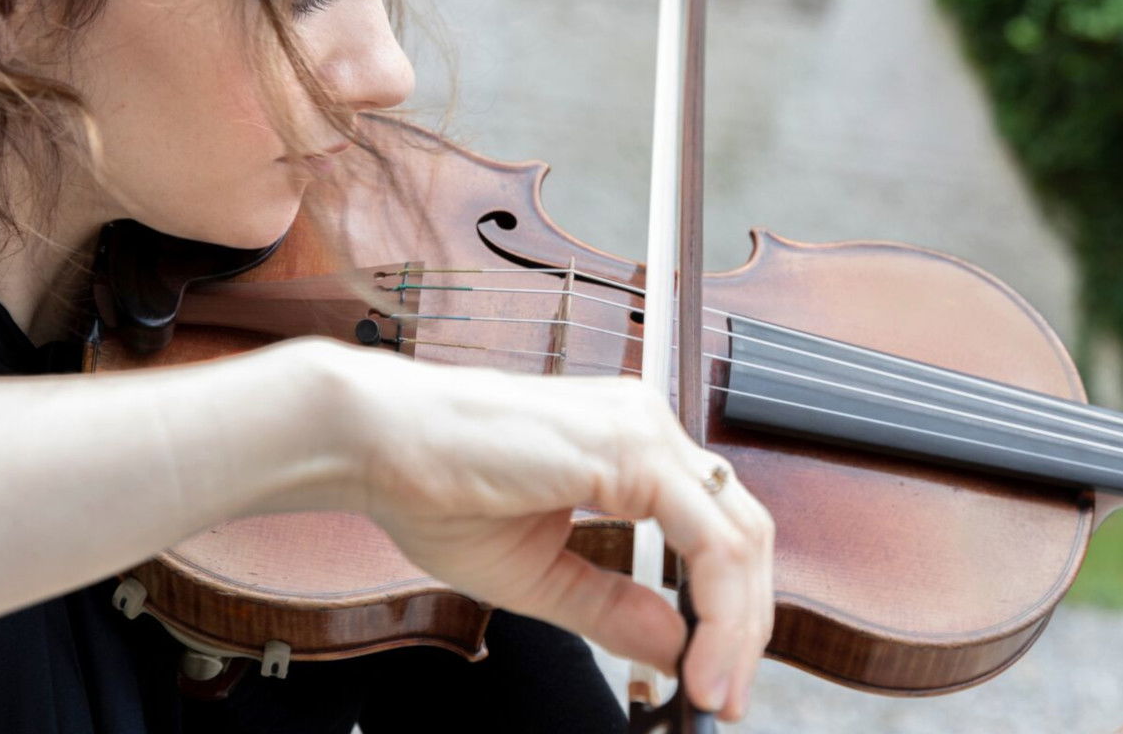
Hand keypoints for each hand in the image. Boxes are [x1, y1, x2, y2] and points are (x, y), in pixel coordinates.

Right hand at [294, 338, 774, 720]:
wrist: (375, 444)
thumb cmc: (436, 489)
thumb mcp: (538, 574)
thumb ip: (611, 606)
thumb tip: (675, 647)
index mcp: (629, 445)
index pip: (716, 527)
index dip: (730, 609)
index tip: (716, 679)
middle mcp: (647, 426)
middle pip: (744, 531)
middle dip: (746, 626)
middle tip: (726, 697)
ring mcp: (644, 430)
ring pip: (739, 535)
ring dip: (738, 625)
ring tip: (714, 689)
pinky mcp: (632, 446)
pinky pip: (709, 538)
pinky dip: (717, 607)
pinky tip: (695, 656)